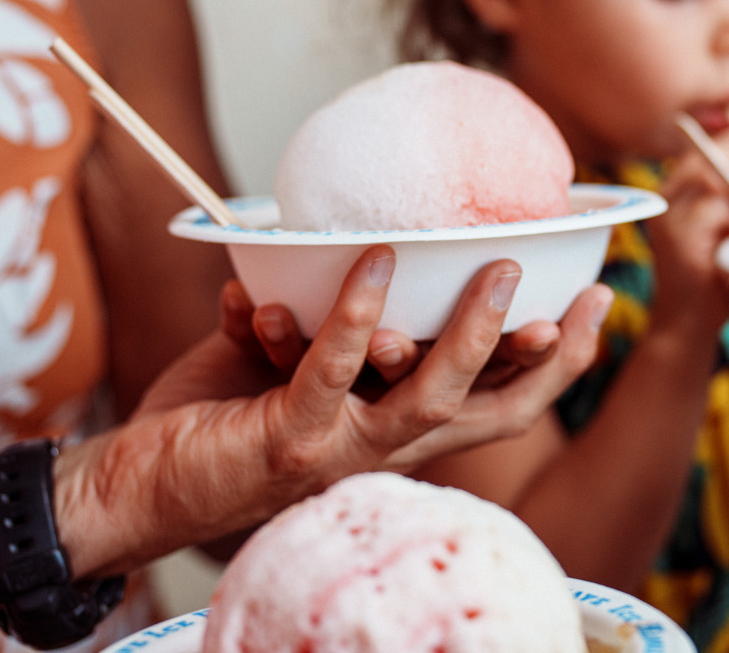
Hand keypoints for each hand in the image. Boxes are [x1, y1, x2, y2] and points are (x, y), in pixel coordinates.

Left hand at [58, 246, 608, 575]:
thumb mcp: (297, 358)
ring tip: (499, 270)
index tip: (598, 300)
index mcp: (399, 432)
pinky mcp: (291, 439)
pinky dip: (355, 314)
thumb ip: (339, 315)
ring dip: (474, 334)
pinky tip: (373, 261)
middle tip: (586, 292)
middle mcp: (386, 450)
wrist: (131, 486)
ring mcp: (343, 450)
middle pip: (497, 412)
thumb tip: (372, 242)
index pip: (503, 406)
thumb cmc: (213, 421)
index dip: (559, 362)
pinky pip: (336, 371)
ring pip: (436, 398)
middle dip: (549, 355)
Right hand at [648, 129, 728, 328]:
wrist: (686, 324)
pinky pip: (716, 212)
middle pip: (704, 160)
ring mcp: (670, 224)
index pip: (700, 153)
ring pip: (710, 181)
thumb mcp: (722, 223)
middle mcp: (663, 204)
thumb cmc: (709, 276)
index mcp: (669, 195)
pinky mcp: (683, 245)